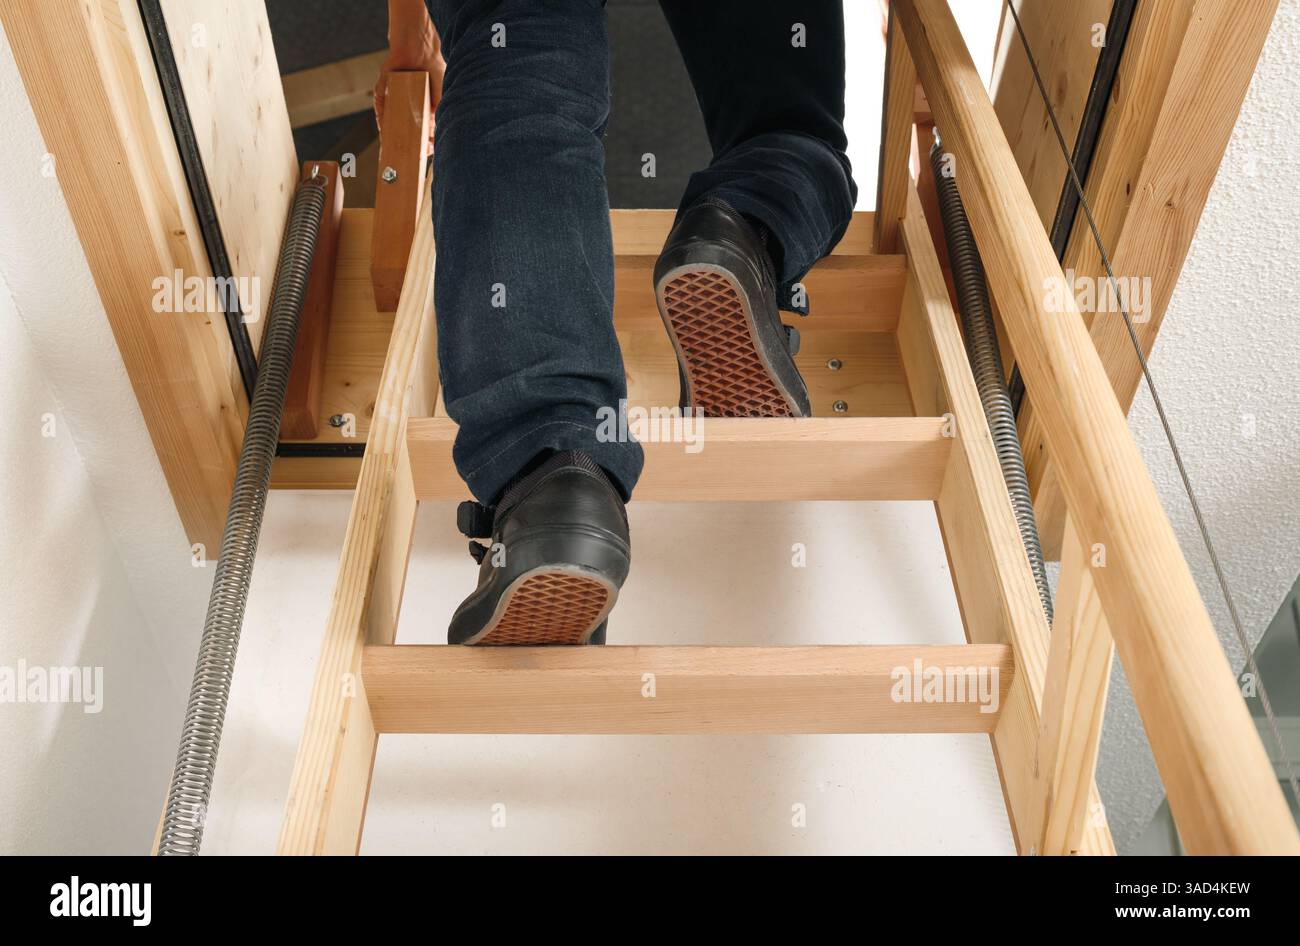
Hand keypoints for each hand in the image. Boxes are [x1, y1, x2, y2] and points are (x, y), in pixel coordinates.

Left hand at [375, 0, 444, 147]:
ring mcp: (395, 102)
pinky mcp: (383, 95)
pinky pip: (381, 114)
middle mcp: (408, 107)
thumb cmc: (434, 71)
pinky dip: (382, 127)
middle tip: (412, 162)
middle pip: (407, 132)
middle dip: (409, 148)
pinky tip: (385, 138)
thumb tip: (430, 138)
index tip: (428, 155)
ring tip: (397, 156)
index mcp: (424, 109)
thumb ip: (435, 117)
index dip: (426, 144)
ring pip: (392, 126)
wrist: (419, 50)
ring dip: (394, 141)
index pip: (424, 132)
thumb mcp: (439, 98)